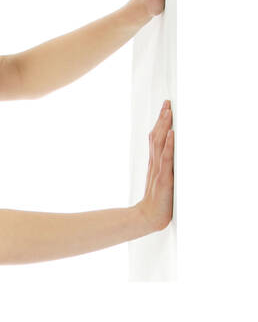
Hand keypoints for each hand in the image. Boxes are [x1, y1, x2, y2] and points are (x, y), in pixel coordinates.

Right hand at [138, 100, 173, 231]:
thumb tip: (172, 155)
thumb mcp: (162, 180)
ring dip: (165, 127)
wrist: (149, 217)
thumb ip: (165, 167)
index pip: (156, 139)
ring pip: (160, 144)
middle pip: (157, 137)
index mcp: (155, 164)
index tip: (165, 108)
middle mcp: (155, 164)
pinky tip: (170, 134)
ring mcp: (159, 170)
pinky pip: (166, 159)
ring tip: (169, 112)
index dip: (160, 123)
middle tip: (167, 103)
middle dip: (163, 119)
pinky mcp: (164, 179)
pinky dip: (168, 145)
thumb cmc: (157, 202)